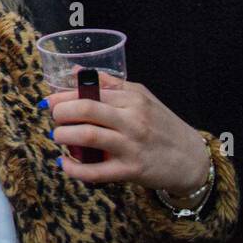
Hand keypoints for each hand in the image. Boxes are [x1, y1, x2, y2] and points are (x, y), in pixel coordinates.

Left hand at [43, 72, 210, 194]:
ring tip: (58, 137)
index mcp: (133, 98)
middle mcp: (132, 120)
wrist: (192, 159)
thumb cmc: (162, 125)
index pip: (89, 91)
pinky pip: (95, 171)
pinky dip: (74, 168)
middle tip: (54, 119)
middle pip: (85, 109)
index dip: (63, 96)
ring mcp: (131, 145)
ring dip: (63, 136)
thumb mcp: (142, 97)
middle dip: (60, 113)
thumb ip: (109, 84)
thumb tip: (74, 71)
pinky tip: (65, 164)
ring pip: (86, 136)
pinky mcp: (131, 170)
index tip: (50, 101)